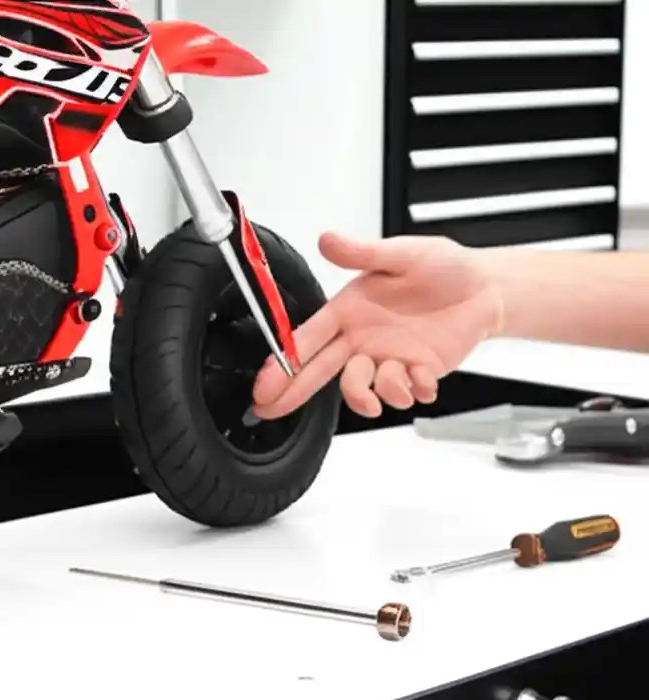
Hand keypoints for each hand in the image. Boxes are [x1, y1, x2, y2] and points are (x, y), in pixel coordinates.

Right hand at [251, 232, 502, 418]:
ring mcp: (385, 359)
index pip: (307, 340)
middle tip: (271, 409)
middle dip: (292, 392)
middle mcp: (361, 338)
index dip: (283, 363)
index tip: (264, 383)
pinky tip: (425, 374)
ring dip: (376, 392)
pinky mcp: (412, 375)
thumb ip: (362, 253)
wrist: (486, 290)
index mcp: (350, 310)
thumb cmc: (445, 267)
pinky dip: (412, 390)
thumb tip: (328, 240)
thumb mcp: (404, 254)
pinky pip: (401, 395)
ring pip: (361, 391)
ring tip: (399, 375)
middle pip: (318, 372)